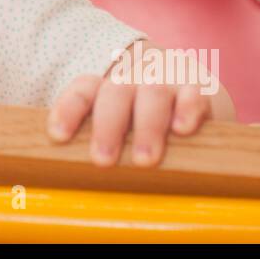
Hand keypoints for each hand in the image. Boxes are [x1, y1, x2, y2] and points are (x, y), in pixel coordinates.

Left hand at [46, 40, 231, 166]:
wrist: (196, 94)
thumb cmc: (145, 124)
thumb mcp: (119, 128)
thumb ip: (98, 145)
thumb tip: (65, 178)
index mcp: (108, 87)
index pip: (84, 89)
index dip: (69, 109)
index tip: (58, 136)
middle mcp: (135, 80)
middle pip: (115, 92)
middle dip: (107, 126)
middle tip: (103, 161)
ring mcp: (168, 81)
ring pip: (153, 92)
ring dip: (146, 127)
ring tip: (144, 160)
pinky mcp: (200, 90)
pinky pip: (194, 94)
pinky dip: (187, 109)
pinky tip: (182, 129)